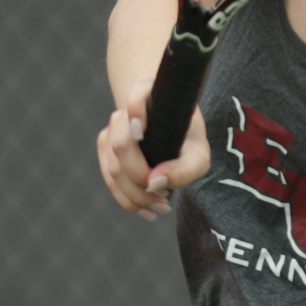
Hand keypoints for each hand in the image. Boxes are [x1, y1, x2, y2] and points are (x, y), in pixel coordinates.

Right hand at [97, 76, 210, 220]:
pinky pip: (110, 178)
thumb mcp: (199, 153)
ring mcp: (111, 129)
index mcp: (149, 95)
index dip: (134, 110)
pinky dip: (128, 199)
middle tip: (166, 197)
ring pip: (113, 167)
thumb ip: (184, 168)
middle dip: (140, 177)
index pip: (137, 94)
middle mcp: (125, 111)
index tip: (141, 131)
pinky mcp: (106, 148)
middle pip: (120, 145)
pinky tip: (147, 211)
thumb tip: (153, 183)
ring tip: (162, 206)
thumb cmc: (188, 139)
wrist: (173, 129)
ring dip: (136, 195)